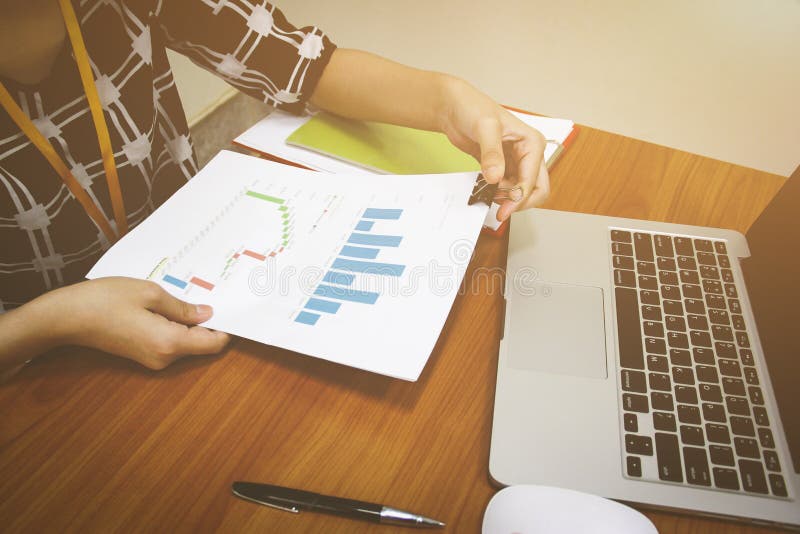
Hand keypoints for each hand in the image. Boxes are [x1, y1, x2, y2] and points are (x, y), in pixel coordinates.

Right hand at [41, 277, 229, 369]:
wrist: (65, 317)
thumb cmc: (105, 300)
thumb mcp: (150, 293)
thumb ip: (182, 307)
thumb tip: (207, 314)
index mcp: (170, 343)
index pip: (213, 344)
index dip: (228, 328)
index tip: (235, 309)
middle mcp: (164, 358)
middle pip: (201, 344)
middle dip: (210, 322)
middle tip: (212, 294)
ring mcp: (152, 359)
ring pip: (186, 343)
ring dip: (191, 323)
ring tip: (187, 295)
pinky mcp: (142, 355)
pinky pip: (170, 342)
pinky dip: (176, 327)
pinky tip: (168, 305)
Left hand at [438, 78, 550, 220]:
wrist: (454, 107)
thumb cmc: (472, 107)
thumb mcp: (484, 127)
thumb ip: (491, 153)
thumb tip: (496, 177)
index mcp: (532, 142)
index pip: (533, 178)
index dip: (520, 196)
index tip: (504, 208)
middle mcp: (528, 153)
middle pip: (537, 189)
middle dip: (521, 202)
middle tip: (501, 210)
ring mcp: (515, 162)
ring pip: (522, 191)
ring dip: (508, 200)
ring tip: (488, 197)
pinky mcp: (502, 168)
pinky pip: (506, 188)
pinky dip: (498, 195)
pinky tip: (485, 193)